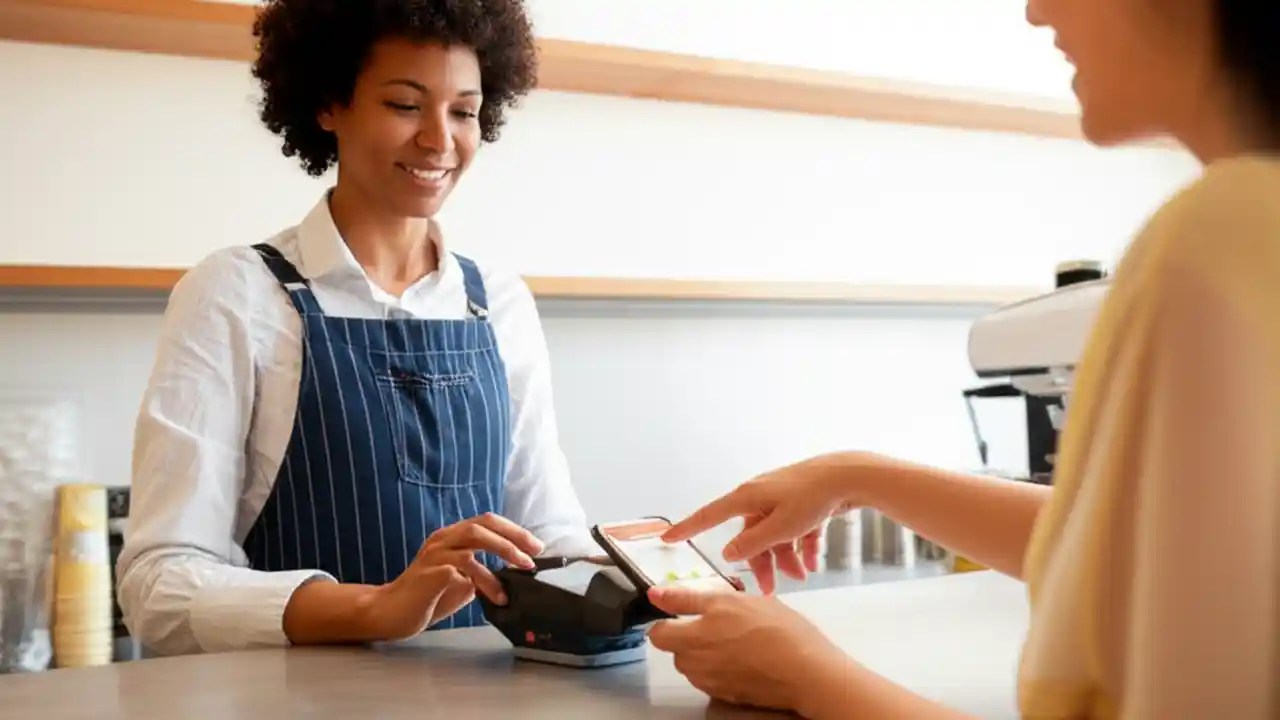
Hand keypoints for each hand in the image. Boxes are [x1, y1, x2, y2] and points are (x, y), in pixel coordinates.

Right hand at [406, 512, 543, 607]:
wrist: (390, 612)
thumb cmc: (426, 597)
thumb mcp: (461, 582)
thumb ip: (482, 574)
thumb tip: (512, 576)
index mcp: (451, 537)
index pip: (487, 522)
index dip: (514, 531)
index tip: (536, 547)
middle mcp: (442, 539)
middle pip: (482, 524)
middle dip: (513, 536)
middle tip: (534, 554)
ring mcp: (434, 554)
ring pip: (473, 539)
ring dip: (503, 552)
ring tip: (521, 570)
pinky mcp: (429, 574)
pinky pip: (461, 569)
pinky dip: (483, 580)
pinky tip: (495, 596)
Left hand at [646, 586, 856, 715]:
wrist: (806, 672)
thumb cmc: (780, 631)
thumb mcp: (737, 599)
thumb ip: (692, 597)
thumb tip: (657, 594)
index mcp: (696, 632)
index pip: (657, 630)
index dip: (666, 617)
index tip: (674, 608)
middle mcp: (697, 658)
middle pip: (671, 648)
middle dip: (683, 635)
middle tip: (711, 623)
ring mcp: (708, 679)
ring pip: (689, 663)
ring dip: (699, 652)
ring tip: (730, 640)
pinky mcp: (722, 694)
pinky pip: (706, 678)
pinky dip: (715, 668)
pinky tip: (739, 658)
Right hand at [663, 452, 872, 592]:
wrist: (850, 475)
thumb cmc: (813, 497)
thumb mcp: (780, 527)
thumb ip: (752, 543)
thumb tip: (727, 552)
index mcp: (748, 497)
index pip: (710, 515)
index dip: (688, 527)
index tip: (667, 537)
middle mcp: (761, 495)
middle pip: (751, 534)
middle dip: (762, 562)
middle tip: (771, 589)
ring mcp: (783, 497)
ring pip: (776, 533)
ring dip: (787, 557)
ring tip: (802, 576)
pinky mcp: (803, 500)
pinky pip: (796, 527)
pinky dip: (802, 545)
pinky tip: (813, 562)